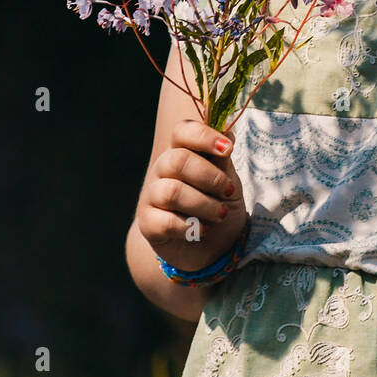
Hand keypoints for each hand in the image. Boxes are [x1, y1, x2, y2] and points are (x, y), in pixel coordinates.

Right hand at [136, 120, 246, 271]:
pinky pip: (165, 222)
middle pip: (178, 160)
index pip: (182, 131)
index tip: (228, 149)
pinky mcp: (148, 223)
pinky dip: (190, 227)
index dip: (204, 136)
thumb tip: (227, 132)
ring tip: (220, 215)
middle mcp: (163, 169)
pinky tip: (202, 229)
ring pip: (172, 192)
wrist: (211, 245)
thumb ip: (222, 161)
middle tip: (228, 191)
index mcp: (182, 151)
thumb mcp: (227, 181)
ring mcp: (152, 195)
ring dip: (204, 205)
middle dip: (210, 177)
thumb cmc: (218, 204)